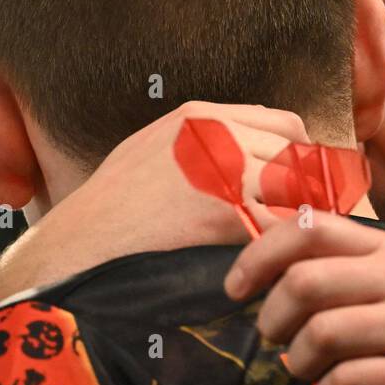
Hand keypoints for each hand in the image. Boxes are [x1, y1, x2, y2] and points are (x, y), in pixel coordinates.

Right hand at [0, 102, 311, 330]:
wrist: (75, 254)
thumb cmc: (108, 218)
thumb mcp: (151, 156)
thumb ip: (202, 148)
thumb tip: (251, 158)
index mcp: (201, 116)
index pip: (285, 124)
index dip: (299, 158)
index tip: (302, 188)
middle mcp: (218, 132)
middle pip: (299, 153)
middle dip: (309, 188)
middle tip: (310, 225)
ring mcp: (224, 169)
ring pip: (298, 189)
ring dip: (303, 219)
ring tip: (299, 249)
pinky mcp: (225, 211)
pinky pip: (284, 225)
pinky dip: (290, 246)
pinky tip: (280, 267)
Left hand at [225, 212, 384, 384]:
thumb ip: (335, 271)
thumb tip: (258, 265)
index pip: (308, 227)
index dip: (258, 255)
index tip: (235, 290)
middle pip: (303, 282)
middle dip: (273, 319)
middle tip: (278, 340)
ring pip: (320, 334)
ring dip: (299, 362)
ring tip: (311, 371)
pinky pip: (345, 382)